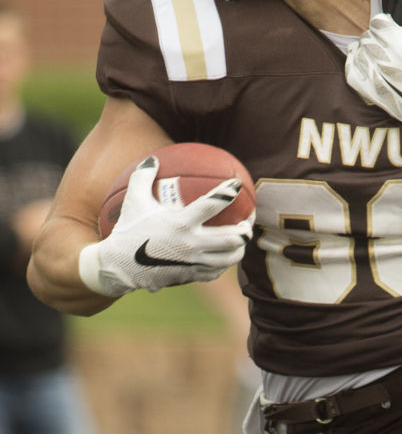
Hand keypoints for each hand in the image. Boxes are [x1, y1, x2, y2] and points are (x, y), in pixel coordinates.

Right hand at [79, 156, 252, 296]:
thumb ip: (143, 176)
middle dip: (245, 228)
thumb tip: (154, 158)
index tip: (236, 185)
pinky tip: (226, 256)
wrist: (121, 266)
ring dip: (240, 248)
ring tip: (241, 239)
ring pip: (230, 258)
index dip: (226, 194)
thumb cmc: (128, 229)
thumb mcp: (134, 200)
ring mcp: (193, 262)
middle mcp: (191, 243)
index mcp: (180, 223)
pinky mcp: (192, 275)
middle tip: (248, 220)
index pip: (210, 205)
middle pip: (231, 238)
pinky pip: (217, 271)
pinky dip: (225, 263)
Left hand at [345, 0, 401, 160]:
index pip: (378, 22)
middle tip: (391, 45)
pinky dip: (354, 64)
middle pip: (368, 36)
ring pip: (359, 52)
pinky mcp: (370, 92)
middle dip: (378, 37)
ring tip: (381, 55)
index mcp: (400, 44)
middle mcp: (383, 58)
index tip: (395, 29)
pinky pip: (351, 72)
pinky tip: (365, 63)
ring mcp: (374, 76)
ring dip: (367, 50)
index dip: (386, 23)